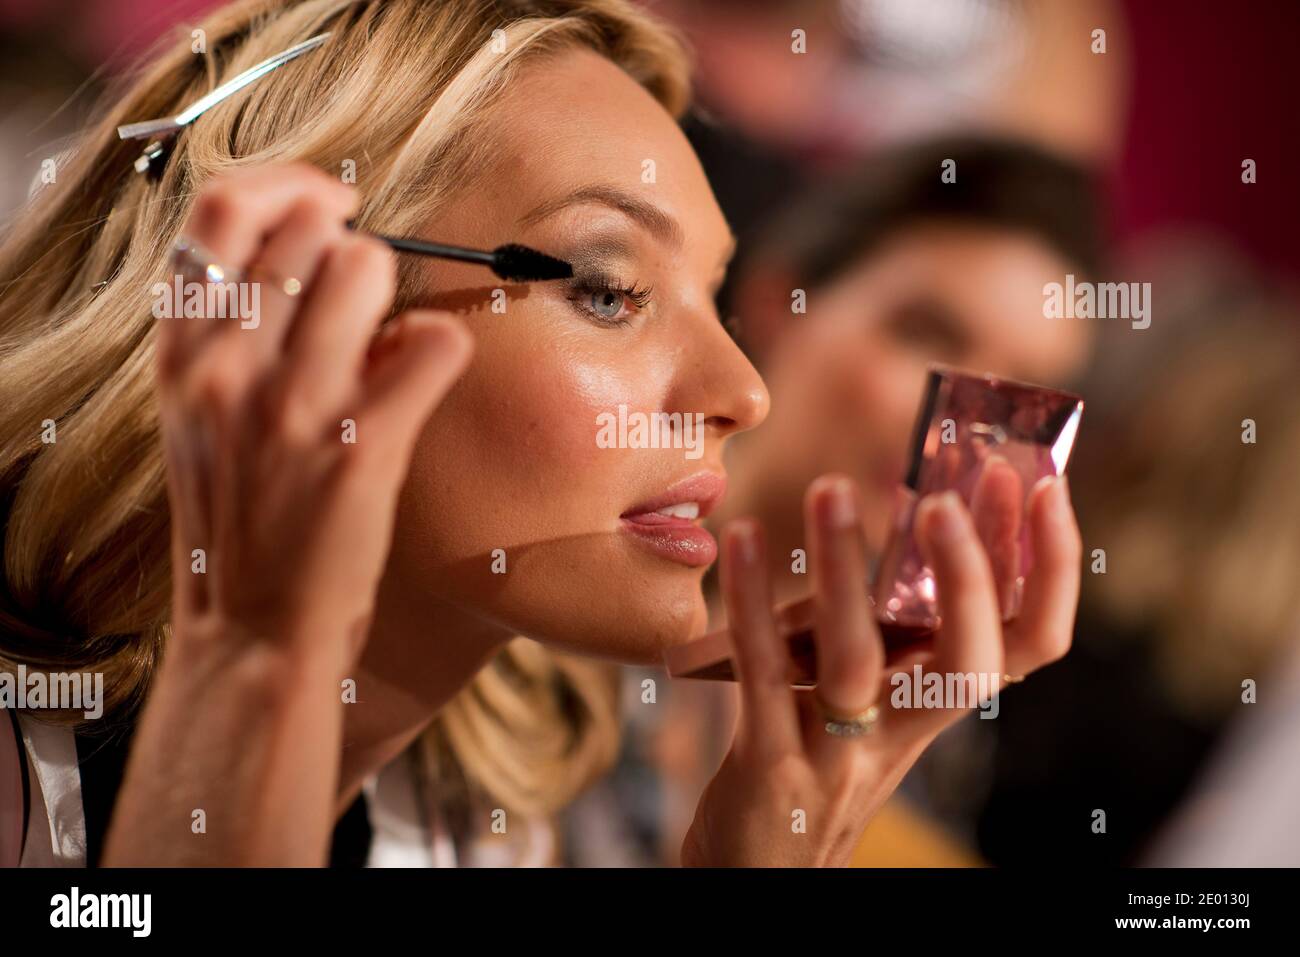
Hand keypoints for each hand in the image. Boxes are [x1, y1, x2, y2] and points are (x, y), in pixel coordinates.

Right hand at [159, 163, 471, 668]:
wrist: (252, 633)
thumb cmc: (237, 522)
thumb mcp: (199, 419)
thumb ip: (232, 337)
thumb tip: (311, 260)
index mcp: (184, 354)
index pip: (220, 208)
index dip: (289, 186)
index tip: (330, 204)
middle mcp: (230, 367)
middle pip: (309, 228)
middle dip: (352, 247)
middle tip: (365, 298)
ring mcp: (296, 406)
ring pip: (369, 267)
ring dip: (394, 299)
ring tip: (387, 350)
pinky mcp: (364, 447)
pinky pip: (432, 343)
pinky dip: (439, 351)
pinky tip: (418, 384)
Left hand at [681, 472, 1080, 865]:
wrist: (762, 873)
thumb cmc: (817, 763)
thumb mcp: (871, 700)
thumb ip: (888, 628)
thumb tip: (898, 515)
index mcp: (937, 707)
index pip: (1030, 645)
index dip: (1051, 569)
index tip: (1046, 484)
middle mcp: (902, 734)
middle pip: (968, 664)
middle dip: (970, 576)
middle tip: (949, 495)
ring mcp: (838, 753)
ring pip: (857, 660)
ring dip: (848, 570)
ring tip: (832, 489)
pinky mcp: (769, 763)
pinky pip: (764, 674)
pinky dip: (752, 604)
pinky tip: (743, 538)